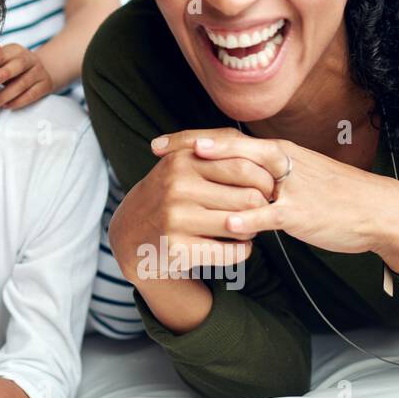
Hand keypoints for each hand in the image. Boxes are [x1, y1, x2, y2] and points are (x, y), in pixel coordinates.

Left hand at [0, 44, 53, 109]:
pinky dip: (17, 102)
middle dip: (3, 74)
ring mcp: (39, 72)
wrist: (41, 70)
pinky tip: (5, 106)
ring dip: (4, 96)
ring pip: (22, 84)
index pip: (3, 55)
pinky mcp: (44, 85)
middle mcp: (29, 59)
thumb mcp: (5, 61)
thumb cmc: (14, 67)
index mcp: (15, 50)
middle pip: (17, 65)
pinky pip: (31, 95)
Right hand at [110, 127, 272, 283]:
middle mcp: (177, 187)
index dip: (265, 180)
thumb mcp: (185, 161)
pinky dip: (243, 250)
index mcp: (183, 161)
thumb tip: (266, 152)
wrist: (131, 233)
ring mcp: (176, 218)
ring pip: (243, 226)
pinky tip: (233, 246)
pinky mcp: (178, 248)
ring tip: (244, 227)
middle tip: (258, 211)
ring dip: (252, 230)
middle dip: (261, 207)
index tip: (267, 189)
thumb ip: (221, 145)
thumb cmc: (170, 193)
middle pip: (248, 198)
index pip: (243, 167)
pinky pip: (233, 252)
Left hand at [155, 129, 398, 269]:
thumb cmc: (333, 195)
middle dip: (191, 145)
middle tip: (156, 149)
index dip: (191, 138)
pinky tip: (227, 224)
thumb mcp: (296, 176)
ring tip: (187, 165)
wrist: (378, 211)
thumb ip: (262, 174)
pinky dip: (250, 218)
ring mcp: (291, 187)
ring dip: (218, 166)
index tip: (159, 142)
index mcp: (277, 153)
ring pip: (250, 172)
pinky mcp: (302, 214)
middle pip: (231, 146)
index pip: (227, 138)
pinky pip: (272, 214)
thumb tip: (228, 175)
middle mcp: (281, 162)